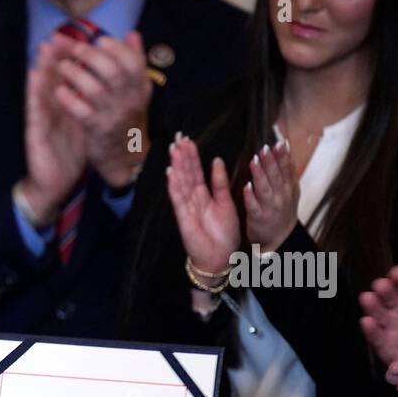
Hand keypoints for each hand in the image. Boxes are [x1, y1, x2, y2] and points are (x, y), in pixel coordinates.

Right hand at [17, 38, 87, 225]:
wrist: (55, 186)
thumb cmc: (69, 157)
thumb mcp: (86, 127)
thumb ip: (93, 106)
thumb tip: (107, 87)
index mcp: (67, 108)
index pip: (69, 80)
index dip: (72, 61)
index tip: (79, 40)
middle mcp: (53, 111)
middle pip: (54, 80)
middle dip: (57, 58)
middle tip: (58, 35)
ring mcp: (42, 120)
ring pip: (42, 89)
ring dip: (43, 67)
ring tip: (45, 47)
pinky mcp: (35, 132)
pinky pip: (35, 110)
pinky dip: (34, 92)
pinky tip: (34, 76)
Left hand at [52, 30, 151, 188]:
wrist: (127, 159)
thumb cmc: (127, 118)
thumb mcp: (137, 90)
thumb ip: (133, 62)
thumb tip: (132, 34)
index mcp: (140, 88)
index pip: (133, 62)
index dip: (116, 49)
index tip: (99, 40)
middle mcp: (129, 101)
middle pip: (112, 72)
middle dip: (90, 55)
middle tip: (72, 47)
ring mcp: (113, 116)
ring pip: (94, 90)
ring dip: (75, 74)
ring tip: (61, 66)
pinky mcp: (97, 132)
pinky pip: (82, 112)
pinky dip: (69, 100)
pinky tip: (58, 91)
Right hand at [166, 134, 239, 275]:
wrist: (220, 258)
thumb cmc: (224, 234)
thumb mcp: (227, 203)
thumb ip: (220, 183)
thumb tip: (217, 161)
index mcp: (204, 195)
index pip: (196, 172)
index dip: (192, 157)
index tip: (189, 141)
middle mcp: (193, 199)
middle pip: (186, 174)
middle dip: (182, 157)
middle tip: (178, 138)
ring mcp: (187, 208)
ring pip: (181, 183)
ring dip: (177, 167)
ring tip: (174, 150)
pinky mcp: (183, 218)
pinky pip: (178, 200)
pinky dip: (174, 186)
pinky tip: (171, 173)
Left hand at [243, 139, 299, 250]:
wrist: (280, 239)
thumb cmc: (282, 212)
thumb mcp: (291, 192)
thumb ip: (288, 172)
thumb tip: (285, 149)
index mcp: (289, 189)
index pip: (287, 169)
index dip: (283, 156)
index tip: (280, 143)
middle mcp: (281, 197)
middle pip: (276, 177)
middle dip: (271, 162)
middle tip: (265, 148)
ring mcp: (270, 208)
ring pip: (265, 189)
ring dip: (260, 175)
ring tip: (254, 161)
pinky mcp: (258, 218)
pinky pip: (253, 206)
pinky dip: (250, 196)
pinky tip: (246, 186)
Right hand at [360, 244, 397, 367]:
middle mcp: (396, 305)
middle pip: (384, 291)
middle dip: (382, 288)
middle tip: (385, 287)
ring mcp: (387, 323)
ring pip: (374, 310)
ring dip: (370, 304)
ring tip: (369, 299)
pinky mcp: (382, 342)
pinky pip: (373, 334)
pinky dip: (369, 328)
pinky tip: (368, 322)